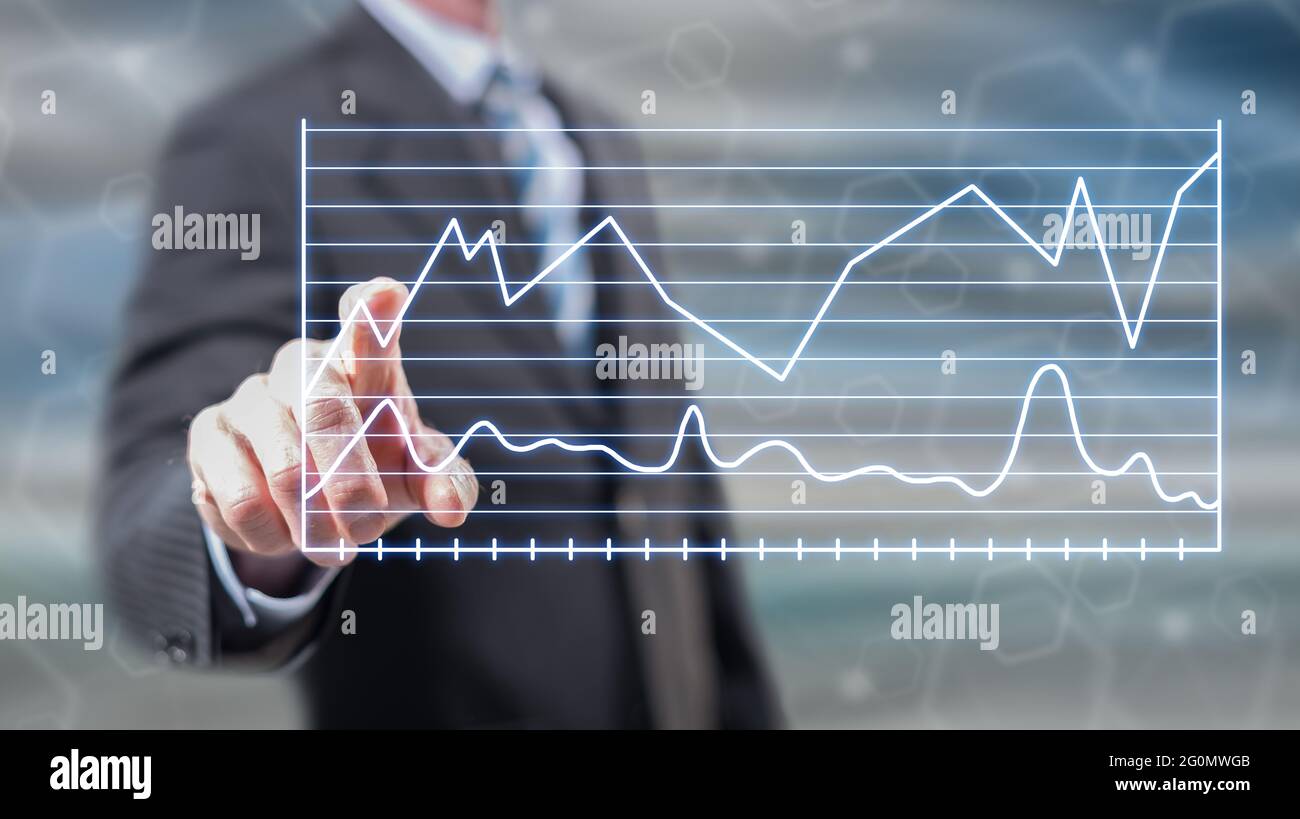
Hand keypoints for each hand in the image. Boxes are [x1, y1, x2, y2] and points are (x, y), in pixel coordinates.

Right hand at [187, 277, 476, 567]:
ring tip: (333, 545)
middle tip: (366, 525)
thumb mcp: (416, 479)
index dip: (373, 312)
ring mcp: (250, 394)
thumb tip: (451, 508)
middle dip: (349, 478)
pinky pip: (238, 496)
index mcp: (365, 365)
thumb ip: (443, 485)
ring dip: (311, 521)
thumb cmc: (374, 471)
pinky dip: (270, 532)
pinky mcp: (208, 433)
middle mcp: (303, 364)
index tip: (388, 294)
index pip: (367, 326)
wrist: (307, 505)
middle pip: (324, 405)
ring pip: (279, 465)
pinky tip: (285, 535)